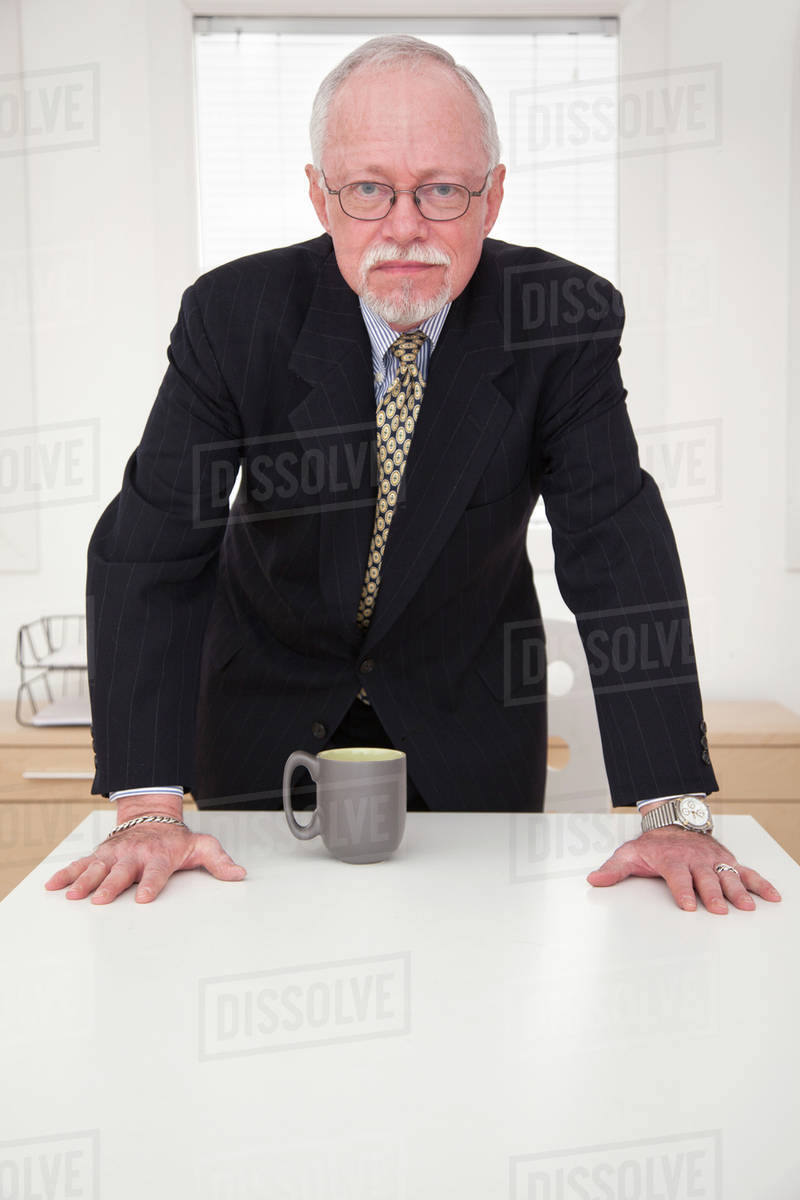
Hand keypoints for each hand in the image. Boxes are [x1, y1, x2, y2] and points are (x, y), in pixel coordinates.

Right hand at [44, 822, 246, 903]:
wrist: (153, 817)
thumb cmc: (176, 840)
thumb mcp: (202, 846)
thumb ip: (219, 862)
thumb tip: (239, 874)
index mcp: (159, 856)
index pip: (155, 872)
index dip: (150, 884)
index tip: (144, 897)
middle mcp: (134, 855)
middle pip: (121, 872)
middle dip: (111, 885)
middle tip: (101, 899)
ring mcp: (114, 855)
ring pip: (97, 868)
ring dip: (84, 881)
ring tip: (73, 895)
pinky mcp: (100, 856)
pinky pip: (80, 864)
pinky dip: (65, 873)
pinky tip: (52, 886)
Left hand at [586, 826, 781, 912]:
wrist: (673, 822)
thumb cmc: (653, 845)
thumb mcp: (629, 854)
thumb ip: (614, 869)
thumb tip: (594, 880)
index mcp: (672, 859)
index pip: (677, 877)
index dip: (683, 890)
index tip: (689, 905)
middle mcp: (695, 860)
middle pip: (706, 878)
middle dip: (713, 893)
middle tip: (720, 909)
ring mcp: (713, 860)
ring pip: (728, 875)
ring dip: (738, 890)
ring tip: (747, 906)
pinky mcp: (727, 860)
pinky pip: (746, 872)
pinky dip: (761, 884)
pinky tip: (773, 897)